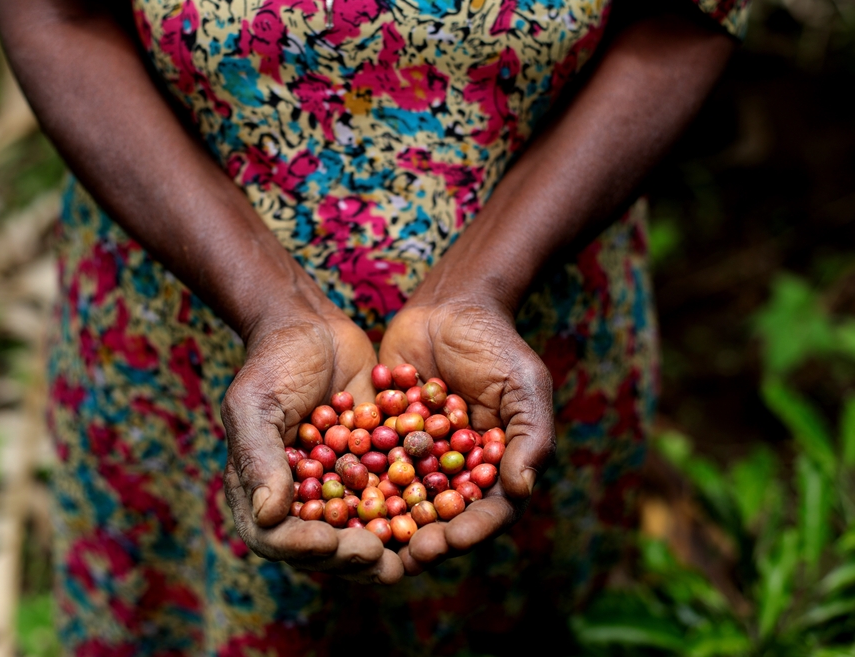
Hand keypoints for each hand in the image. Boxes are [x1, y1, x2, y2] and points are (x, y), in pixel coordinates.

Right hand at [221, 306, 403, 583]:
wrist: (313, 328)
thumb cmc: (273, 363)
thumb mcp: (256, 405)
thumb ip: (260, 459)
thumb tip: (269, 516)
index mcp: (260, 492)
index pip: (276, 538)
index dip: (302, 547)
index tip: (329, 543)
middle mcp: (302, 499)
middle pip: (325, 547)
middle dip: (353, 556)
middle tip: (380, 556)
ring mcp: (341, 487)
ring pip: (364, 530)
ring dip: (390, 545)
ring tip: (415, 549)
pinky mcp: (375, 469)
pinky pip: (395, 497)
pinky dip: (416, 508)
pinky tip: (441, 510)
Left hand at [378, 297, 554, 573]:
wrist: (451, 308)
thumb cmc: (499, 347)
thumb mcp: (524, 388)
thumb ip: (529, 438)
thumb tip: (520, 490)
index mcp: (494, 470)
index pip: (488, 512)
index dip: (471, 530)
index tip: (451, 542)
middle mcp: (454, 472)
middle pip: (442, 517)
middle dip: (426, 537)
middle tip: (407, 555)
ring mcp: (416, 457)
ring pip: (400, 498)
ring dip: (386, 522)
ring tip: (367, 539)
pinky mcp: (383, 437)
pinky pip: (368, 464)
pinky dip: (354, 481)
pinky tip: (334, 496)